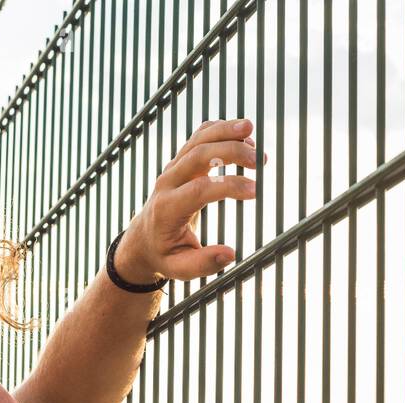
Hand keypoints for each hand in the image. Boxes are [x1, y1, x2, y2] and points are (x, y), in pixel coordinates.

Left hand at [112, 118, 264, 283]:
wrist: (144, 239)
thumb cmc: (165, 254)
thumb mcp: (180, 269)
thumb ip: (203, 264)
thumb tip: (230, 254)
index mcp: (167, 209)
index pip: (199, 190)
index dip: (228, 186)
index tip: (255, 191)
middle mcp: (168, 182)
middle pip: (198, 154)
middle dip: (230, 152)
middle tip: (260, 160)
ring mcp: (173, 168)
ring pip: (198, 139)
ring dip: (225, 131)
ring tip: (252, 132)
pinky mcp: (181, 161)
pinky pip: (199, 137)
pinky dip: (220, 130)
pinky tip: (242, 135)